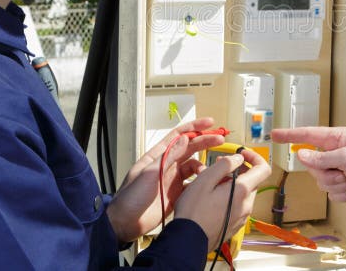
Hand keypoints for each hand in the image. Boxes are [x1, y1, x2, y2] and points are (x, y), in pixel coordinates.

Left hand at [106, 117, 224, 242]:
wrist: (125, 223)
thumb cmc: (130, 197)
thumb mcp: (150, 173)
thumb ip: (169, 156)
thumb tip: (185, 139)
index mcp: (158, 156)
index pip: (179, 135)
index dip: (194, 127)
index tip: (210, 122)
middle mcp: (167, 165)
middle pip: (190, 148)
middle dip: (205, 142)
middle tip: (221, 139)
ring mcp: (172, 179)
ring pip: (194, 166)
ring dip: (204, 165)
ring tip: (211, 170)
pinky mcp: (177, 194)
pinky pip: (194, 184)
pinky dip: (202, 182)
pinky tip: (208, 183)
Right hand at [175, 148, 270, 249]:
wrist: (188, 241)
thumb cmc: (194, 211)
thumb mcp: (205, 180)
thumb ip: (225, 165)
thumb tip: (239, 159)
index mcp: (242, 191)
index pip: (264, 169)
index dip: (255, 157)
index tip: (242, 154)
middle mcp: (246, 205)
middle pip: (252, 181)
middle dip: (238, 171)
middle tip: (218, 168)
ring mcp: (242, 217)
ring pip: (243, 194)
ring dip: (231, 184)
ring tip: (211, 184)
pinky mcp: (235, 225)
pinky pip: (237, 206)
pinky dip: (229, 197)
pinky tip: (212, 199)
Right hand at [271, 126, 345, 202]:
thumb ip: (321, 157)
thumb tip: (301, 155)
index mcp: (336, 139)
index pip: (307, 135)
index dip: (290, 135)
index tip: (274, 135)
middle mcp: (334, 153)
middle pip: (313, 166)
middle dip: (327, 173)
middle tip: (344, 171)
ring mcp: (338, 170)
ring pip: (321, 182)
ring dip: (338, 184)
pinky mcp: (343, 184)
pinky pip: (332, 193)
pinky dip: (344, 193)